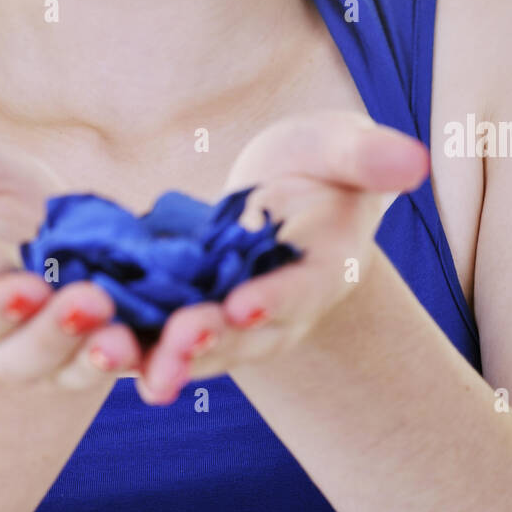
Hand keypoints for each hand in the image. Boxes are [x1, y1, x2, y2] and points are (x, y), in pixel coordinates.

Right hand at [0, 119, 144, 388]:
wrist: (45, 224)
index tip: (26, 286)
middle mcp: (12, 341)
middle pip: (27, 358)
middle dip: (57, 336)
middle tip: (91, 303)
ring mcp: (66, 352)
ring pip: (80, 370)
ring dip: (104, 358)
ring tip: (128, 336)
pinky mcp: (118, 344)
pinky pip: (140, 364)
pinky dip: (161, 360)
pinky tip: (186, 337)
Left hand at [134, 109, 428, 403]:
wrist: (290, 193)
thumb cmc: (324, 164)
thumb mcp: (342, 146)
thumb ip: (368, 155)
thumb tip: (413, 159)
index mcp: (323, 267)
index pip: (302, 289)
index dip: (275, 299)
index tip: (244, 305)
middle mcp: (279, 307)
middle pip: (247, 335)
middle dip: (211, 342)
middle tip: (176, 346)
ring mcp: (234, 318)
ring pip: (202, 347)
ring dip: (167, 358)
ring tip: (133, 365)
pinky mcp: (191, 311)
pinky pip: (162, 334)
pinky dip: (135, 343)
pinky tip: (98, 346)